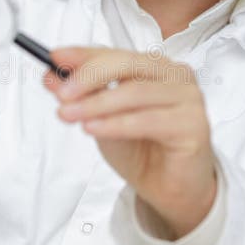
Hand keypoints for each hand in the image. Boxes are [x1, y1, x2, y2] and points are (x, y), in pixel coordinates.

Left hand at [44, 47, 216, 238]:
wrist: (170, 190)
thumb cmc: (141, 150)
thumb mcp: (101, 119)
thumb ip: (81, 97)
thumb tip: (51, 76)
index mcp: (154, 67)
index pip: (115, 53)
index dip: (84, 55)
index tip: (55, 58)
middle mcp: (175, 75)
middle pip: (128, 64)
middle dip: (89, 77)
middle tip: (61, 93)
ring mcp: (188, 98)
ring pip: (136, 92)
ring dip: (97, 103)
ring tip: (69, 114)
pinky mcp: (194, 125)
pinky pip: (148, 120)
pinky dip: (116, 123)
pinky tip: (93, 128)